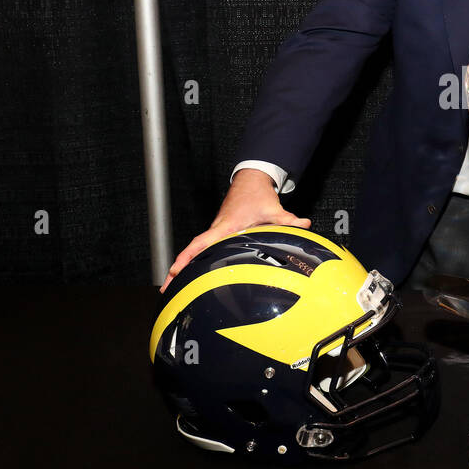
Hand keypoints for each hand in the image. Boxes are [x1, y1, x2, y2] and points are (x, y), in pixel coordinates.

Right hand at [159, 169, 311, 292]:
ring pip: (195, 250)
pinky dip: (192, 259)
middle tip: (165, 288)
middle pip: (192, 251)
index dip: (187, 258)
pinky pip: (202, 248)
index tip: (174, 271)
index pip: (200, 243)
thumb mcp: (273, 209)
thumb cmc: (257, 195)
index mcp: (225, 227)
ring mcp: (216, 231)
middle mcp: (216, 229)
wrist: (251, 180)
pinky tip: (190, 273)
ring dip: (183, 266)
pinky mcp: (219, 232)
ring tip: (172, 286)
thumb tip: (303, 224)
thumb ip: (288, 220)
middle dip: (177, 269)